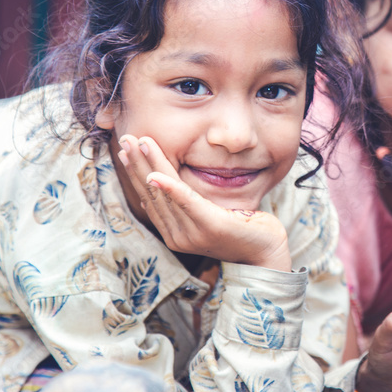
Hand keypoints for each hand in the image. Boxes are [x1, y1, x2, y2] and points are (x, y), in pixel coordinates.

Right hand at [116, 135, 291, 270]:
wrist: (266, 252)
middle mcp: (178, 236)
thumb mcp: (208, 215)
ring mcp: (193, 233)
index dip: (136, 173)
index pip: (150, 198)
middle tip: (126, 139)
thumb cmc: (240, 229)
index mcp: (174, 232)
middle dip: (138, 164)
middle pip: (153, 193)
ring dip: (151, 165)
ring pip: (166, 193)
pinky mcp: (210, 226)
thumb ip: (188, 203)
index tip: (126, 151)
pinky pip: (187, 202)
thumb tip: (167, 183)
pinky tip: (157, 175)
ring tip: (142, 142)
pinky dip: (171, 188)